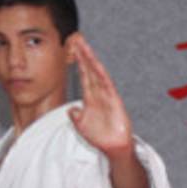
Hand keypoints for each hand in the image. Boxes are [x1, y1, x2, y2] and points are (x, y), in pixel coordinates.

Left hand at [67, 35, 133, 157]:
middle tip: (77, 39)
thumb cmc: (100, 138)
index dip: (78, 62)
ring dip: (91, 61)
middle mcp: (99, 94)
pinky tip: (97, 66)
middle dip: (84, 55)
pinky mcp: (114, 102)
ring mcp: (107, 96)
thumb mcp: (81, 126)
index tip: (72, 49)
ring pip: (97, 74)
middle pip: (90, 70)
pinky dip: (102, 76)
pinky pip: (107, 86)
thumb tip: (71, 109)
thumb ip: (75, 116)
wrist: (113, 148)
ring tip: (85, 47)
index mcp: (90, 98)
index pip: (83, 76)